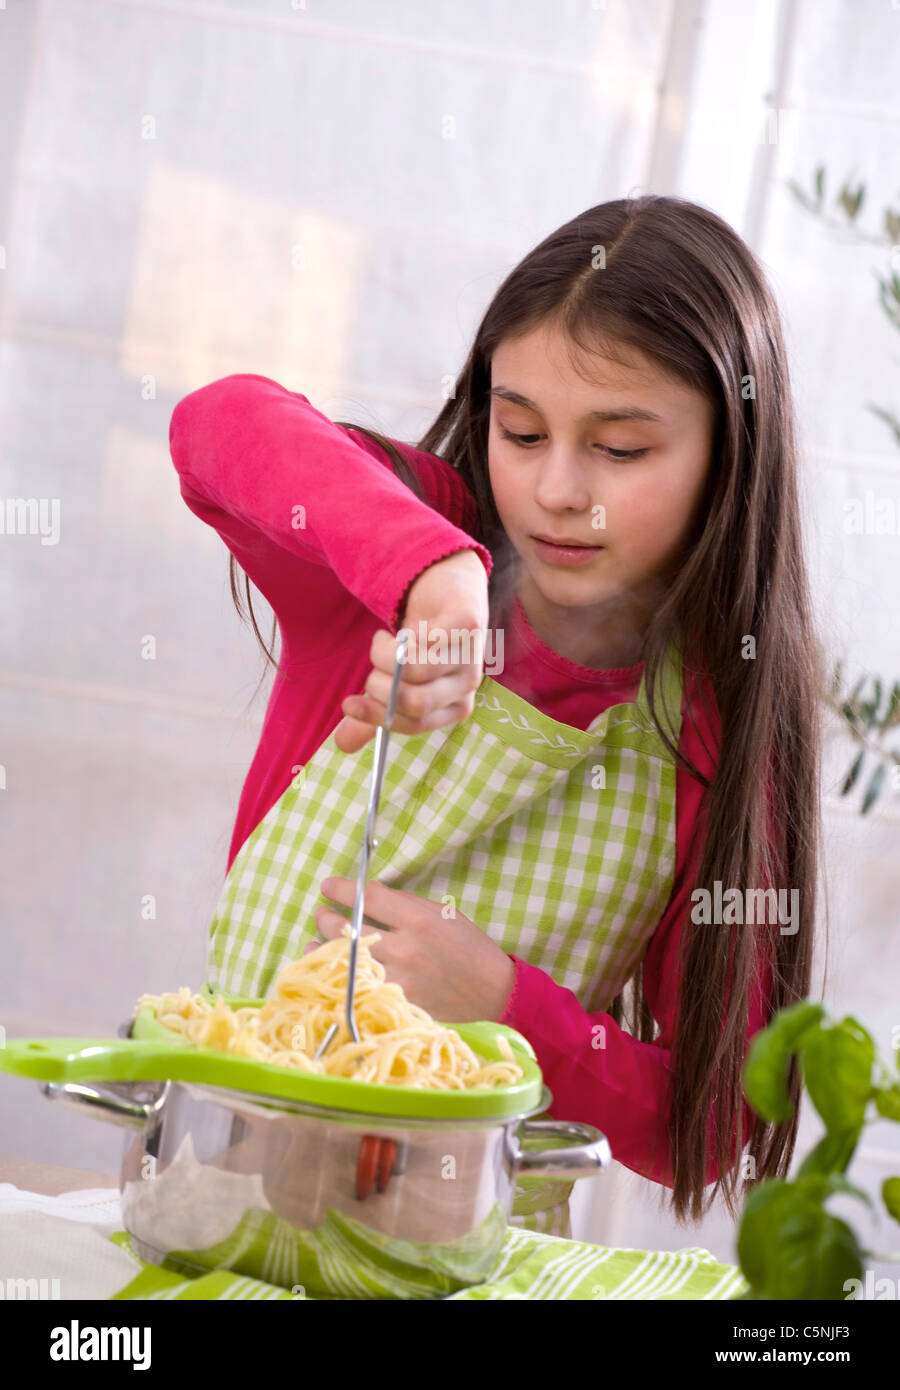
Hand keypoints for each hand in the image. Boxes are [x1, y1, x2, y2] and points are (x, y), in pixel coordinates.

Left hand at [312, 876, 515, 1022]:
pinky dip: (339, 975)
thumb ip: (405, 903)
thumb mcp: (444, 913)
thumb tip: (370, 892)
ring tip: (315, 940)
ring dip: (323, 948)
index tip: (328, 886)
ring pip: (343, 961)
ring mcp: (397, 980)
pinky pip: (355, 987)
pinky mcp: (395, 1004)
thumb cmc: (471, 948)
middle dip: (326, 917)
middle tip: (321, 913)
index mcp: (417, 921)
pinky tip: (331, 968)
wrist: (494, 995)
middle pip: (346, 930)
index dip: (342, 889)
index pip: (368, 898)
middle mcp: (404, 949)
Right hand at [333, 549, 489, 753]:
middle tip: (372, 668)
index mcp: (454, 707)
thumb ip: (374, 711)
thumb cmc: (420, 643)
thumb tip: (342, 745)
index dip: (376, 717)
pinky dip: (396, 638)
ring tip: (382, 643)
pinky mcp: (468, 625)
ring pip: (414, 670)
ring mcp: (471, 655)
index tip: (347, 704)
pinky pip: (424, 641)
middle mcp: (468, 686)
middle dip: (378, 686)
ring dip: (382, 656)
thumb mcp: (395, 680)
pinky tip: (396, 632)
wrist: (448, 593)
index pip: (413, 724)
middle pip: (415, 703)